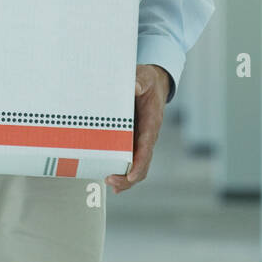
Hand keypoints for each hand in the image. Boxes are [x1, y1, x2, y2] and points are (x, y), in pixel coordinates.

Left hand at [105, 64, 170, 193]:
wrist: (151, 83)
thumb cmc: (147, 82)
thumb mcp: (143, 77)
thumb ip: (139, 81)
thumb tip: (135, 87)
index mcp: (151, 123)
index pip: (147, 147)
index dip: (139, 163)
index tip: (132, 176)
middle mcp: (147, 135)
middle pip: (142, 163)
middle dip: (129, 177)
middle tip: (111, 182)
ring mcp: (140, 139)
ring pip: (136, 165)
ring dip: (125, 178)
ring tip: (111, 184)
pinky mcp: (132, 139)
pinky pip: (128, 158)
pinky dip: (121, 169)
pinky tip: (109, 175)